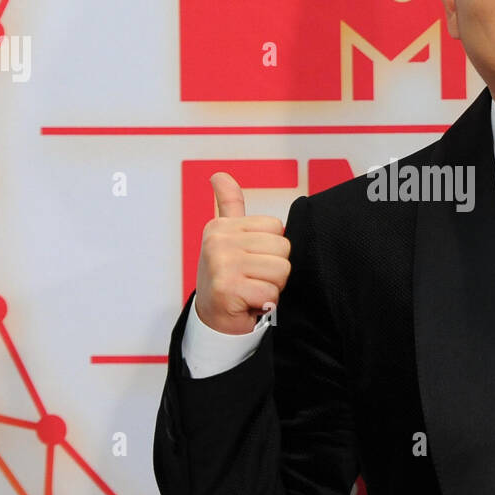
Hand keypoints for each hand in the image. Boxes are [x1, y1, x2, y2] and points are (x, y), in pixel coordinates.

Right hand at [193, 172, 291, 333]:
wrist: (212, 319)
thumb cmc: (225, 277)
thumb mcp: (226, 237)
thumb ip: (229, 205)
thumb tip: (219, 175)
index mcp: (221, 226)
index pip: (276, 227)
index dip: (272, 250)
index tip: (251, 262)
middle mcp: (218, 241)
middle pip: (282, 248)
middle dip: (274, 270)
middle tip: (253, 279)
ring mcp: (221, 264)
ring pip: (281, 271)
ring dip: (272, 287)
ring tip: (252, 290)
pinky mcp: (227, 289)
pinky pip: (271, 293)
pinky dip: (265, 304)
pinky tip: (249, 303)